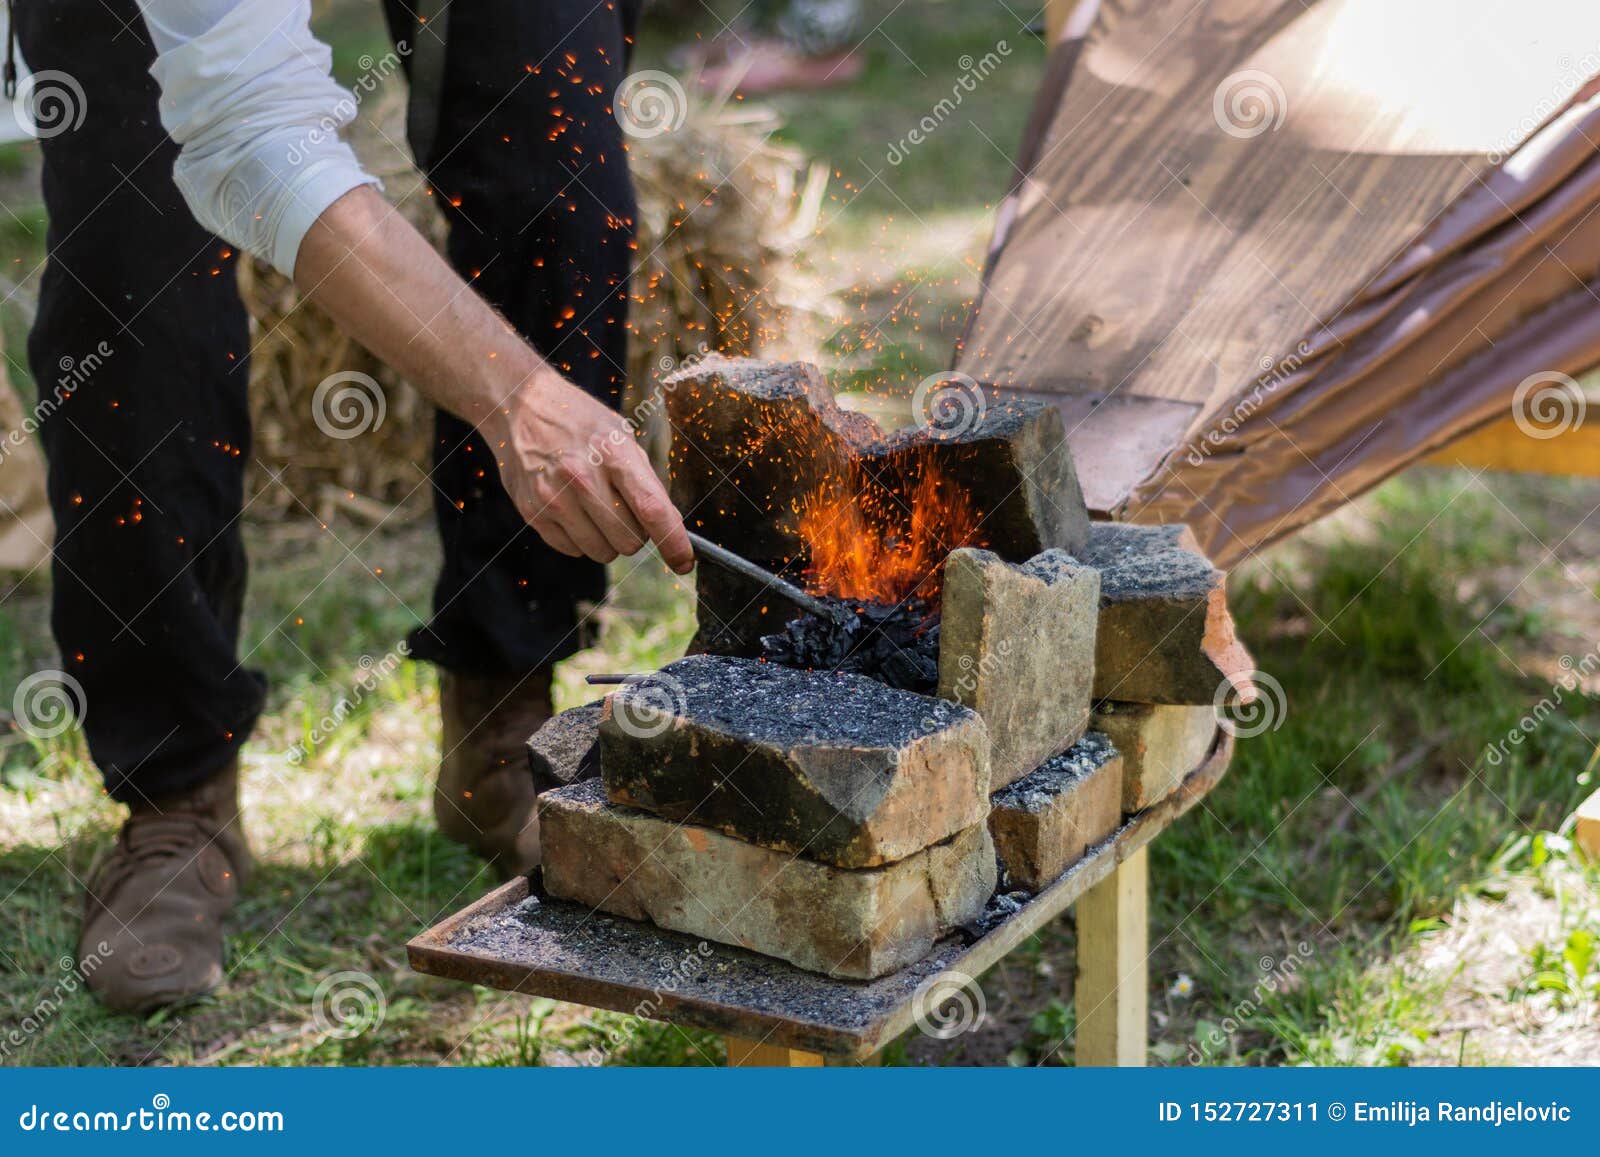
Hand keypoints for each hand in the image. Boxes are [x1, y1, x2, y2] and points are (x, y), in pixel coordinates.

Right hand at [488, 372, 693, 573]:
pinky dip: (580, 539)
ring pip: (603, 552)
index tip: (684, 562)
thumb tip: (670, 526)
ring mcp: (553, 497)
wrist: (520, 407)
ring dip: (608, 540)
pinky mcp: (533, 513)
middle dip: (635, 533)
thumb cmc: (580, 422)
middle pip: (630, 540)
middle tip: (622, 507)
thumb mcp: (620, 436)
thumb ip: (645, 480)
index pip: (652, 509)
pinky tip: (572, 509)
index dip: (674, 542)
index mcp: (613, 452)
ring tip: (595, 507)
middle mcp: (581, 477)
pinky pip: (574, 551)